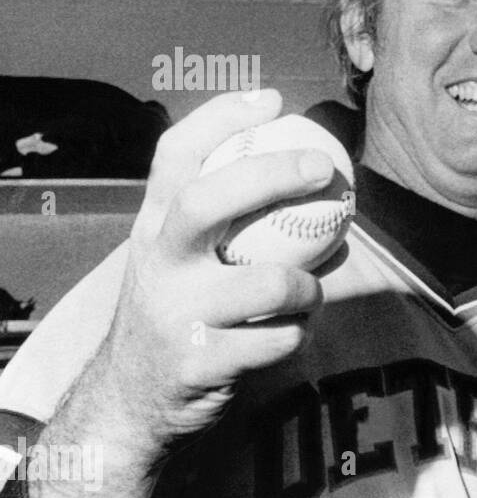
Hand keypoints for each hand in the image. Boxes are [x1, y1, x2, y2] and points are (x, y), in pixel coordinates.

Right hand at [95, 88, 330, 463]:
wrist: (132, 399)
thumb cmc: (178, 311)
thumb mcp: (178, 257)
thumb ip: (222, 216)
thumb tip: (303, 160)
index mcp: (153, 227)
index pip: (174, 155)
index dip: (220, 118)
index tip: (270, 99)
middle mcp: (158, 262)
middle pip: (208, 200)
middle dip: (272, 175)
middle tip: (324, 168)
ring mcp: (176, 313)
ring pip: (268, 283)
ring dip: (308, 287)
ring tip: (310, 291)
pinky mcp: (200, 363)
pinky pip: (279, 339)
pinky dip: (298, 334)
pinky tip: (295, 331)